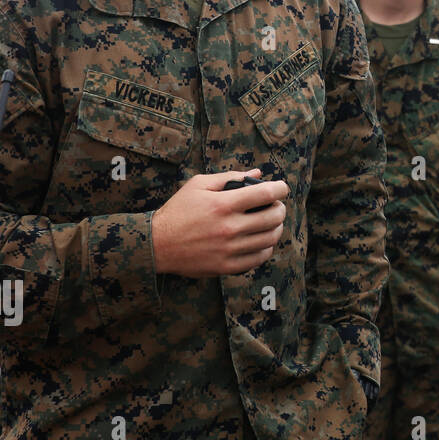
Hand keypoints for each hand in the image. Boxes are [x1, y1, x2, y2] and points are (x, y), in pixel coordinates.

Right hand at [152, 169, 287, 276]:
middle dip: (280, 208)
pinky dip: (266, 247)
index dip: (281, 188)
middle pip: (274, 217)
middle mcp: (229, 227)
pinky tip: (261, 240)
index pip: (266, 194)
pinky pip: (259, 258)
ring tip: (270, 222)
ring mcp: (229, 249)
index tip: (282, 187)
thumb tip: (257, 173)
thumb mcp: (198, 185)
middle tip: (275, 206)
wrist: (156, 244)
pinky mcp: (227, 266)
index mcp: (223, 204)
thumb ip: (229, 177)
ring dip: (276, 228)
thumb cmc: (178, 211)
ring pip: (270, 238)